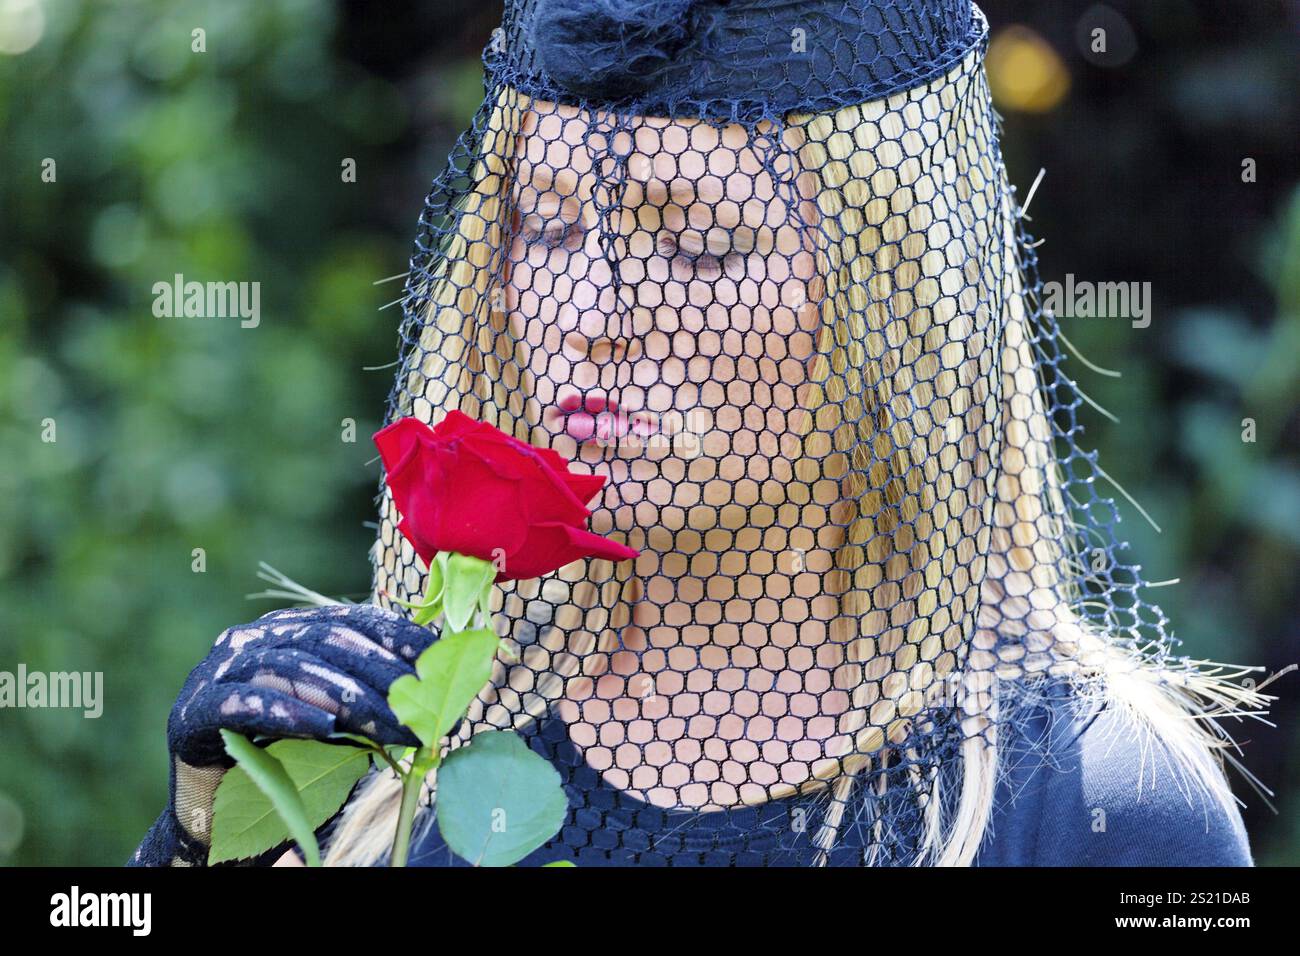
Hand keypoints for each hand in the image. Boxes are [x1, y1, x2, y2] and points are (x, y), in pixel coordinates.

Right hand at [129, 603, 436, 865]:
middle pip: (326, 641)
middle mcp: (252, 639)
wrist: (212, 812)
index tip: (438, 654)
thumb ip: (369, 695)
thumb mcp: (337, 720)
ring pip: (291, 668)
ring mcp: (218, 671)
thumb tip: (436, 687)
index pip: (349, 620)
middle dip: (381, 671)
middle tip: (423, 702)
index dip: (395, 633)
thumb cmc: (284, 759)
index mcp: (288, 630)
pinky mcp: (193, 712)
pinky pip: (243, 705)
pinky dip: (286, 713)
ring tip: (389, 723)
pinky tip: (323, 728)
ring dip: (347, 697)